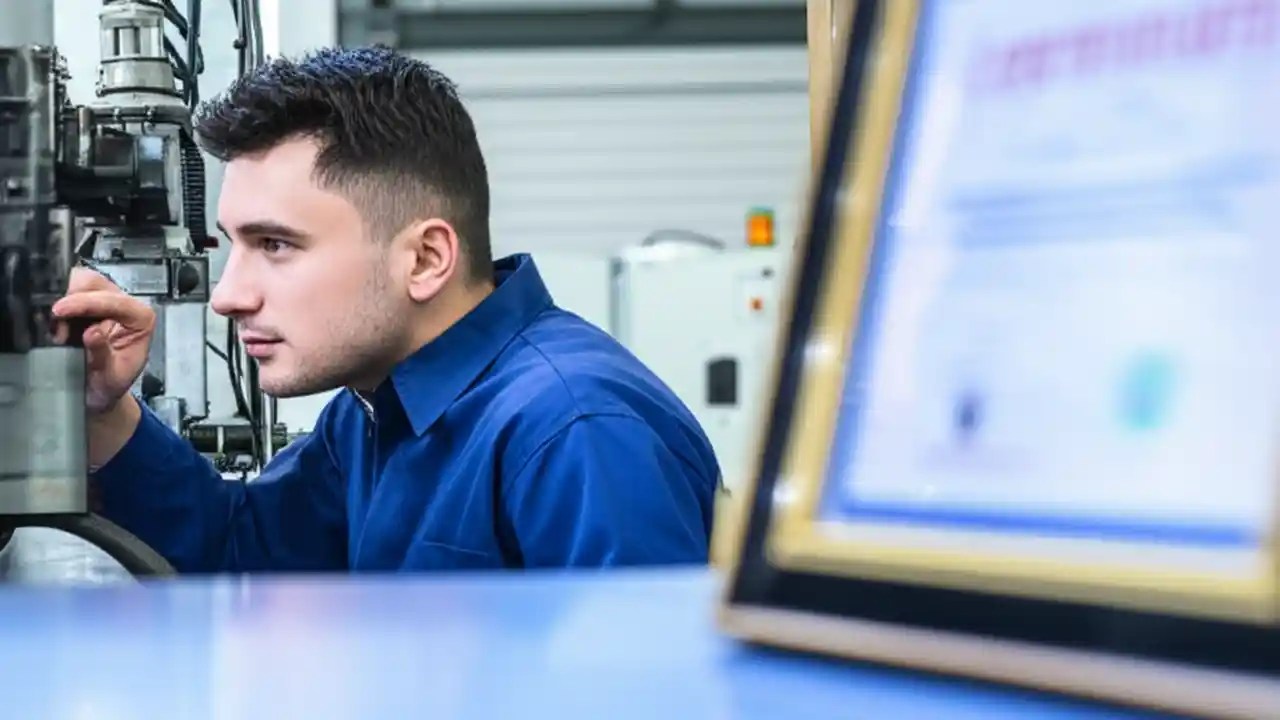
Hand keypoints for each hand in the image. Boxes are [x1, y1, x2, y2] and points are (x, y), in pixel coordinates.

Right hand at [52, 267, 155, 414]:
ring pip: (79, 282)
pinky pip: (68, 293)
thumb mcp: (110, 378)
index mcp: (141, 320)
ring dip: (63, 300)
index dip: (85, 303)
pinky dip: (58, 304)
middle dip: (72, 297)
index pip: (115, 301)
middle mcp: (126, 306)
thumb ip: (103, 355)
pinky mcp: (87, 305)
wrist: (101, 392)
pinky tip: (55, 324)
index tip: (60, 310)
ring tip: (57, 328)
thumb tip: (92, 332)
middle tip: (55, 321)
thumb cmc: (111, 384)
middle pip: (95, 283)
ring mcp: (106, 302)